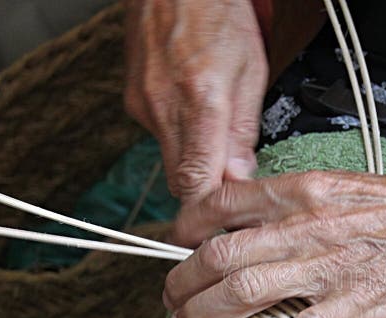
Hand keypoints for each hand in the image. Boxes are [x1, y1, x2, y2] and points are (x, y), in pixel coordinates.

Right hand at [124, 0, 268, 202]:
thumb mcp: (252, 70)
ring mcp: (143, 105)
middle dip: (206, 194)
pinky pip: (161, 137)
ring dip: (196, 163)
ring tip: (219, 139)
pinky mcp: (134, 102)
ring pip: (171, 161)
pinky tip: (197, 115)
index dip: (207, 214)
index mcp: (200, 100)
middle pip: (181, 180)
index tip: (221, 228)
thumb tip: (241, 178)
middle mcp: (163, 107)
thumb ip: (244, 130)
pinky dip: (182, 138)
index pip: (195, 182)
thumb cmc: (218, 14)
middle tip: (232, 196)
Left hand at [163, 170, 385, 317]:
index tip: (180, 247)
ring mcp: (326, 267)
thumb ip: (293, 202)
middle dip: (181, 282)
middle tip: (173, 301)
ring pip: (244, 291)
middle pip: (218, 255)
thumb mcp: (337, 186)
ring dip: (204, 316)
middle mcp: (302, 227)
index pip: (219, 205)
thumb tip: (255, 222)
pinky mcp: (353, 303)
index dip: (186, 229)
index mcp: (298, 193)